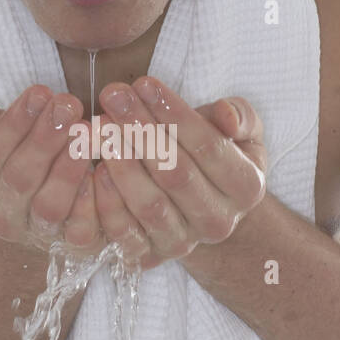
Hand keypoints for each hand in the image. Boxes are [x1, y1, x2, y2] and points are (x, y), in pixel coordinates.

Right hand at [0, 85, 105, 257]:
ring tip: (87, 133)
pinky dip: (92, 202)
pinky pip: (80, 230)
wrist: (39, 218)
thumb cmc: (18, 163)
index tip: (40, 92)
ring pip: (49, 205)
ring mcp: (35, 235)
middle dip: (45, 139)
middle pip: (19, 178)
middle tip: (68, 106)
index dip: (14, 123)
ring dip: (69, 168)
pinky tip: (102, 170)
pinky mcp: (71, 247)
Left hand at [91, 77, 266, 270]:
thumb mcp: (242, 131)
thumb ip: (241, 116)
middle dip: (140, 129)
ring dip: (121, 162)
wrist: (202, 205)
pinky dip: (106, 201)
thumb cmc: (217, 155)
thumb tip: (225, 117)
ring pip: (150, 204)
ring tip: (100, 125)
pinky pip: (124, 233)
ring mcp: (185, 243)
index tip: (144, 83)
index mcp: (247, 187)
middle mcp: (219, 221)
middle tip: (113, 96)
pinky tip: (93, 166)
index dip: (174, 114)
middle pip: (176, 173)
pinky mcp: (151, 256)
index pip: (209, 147)